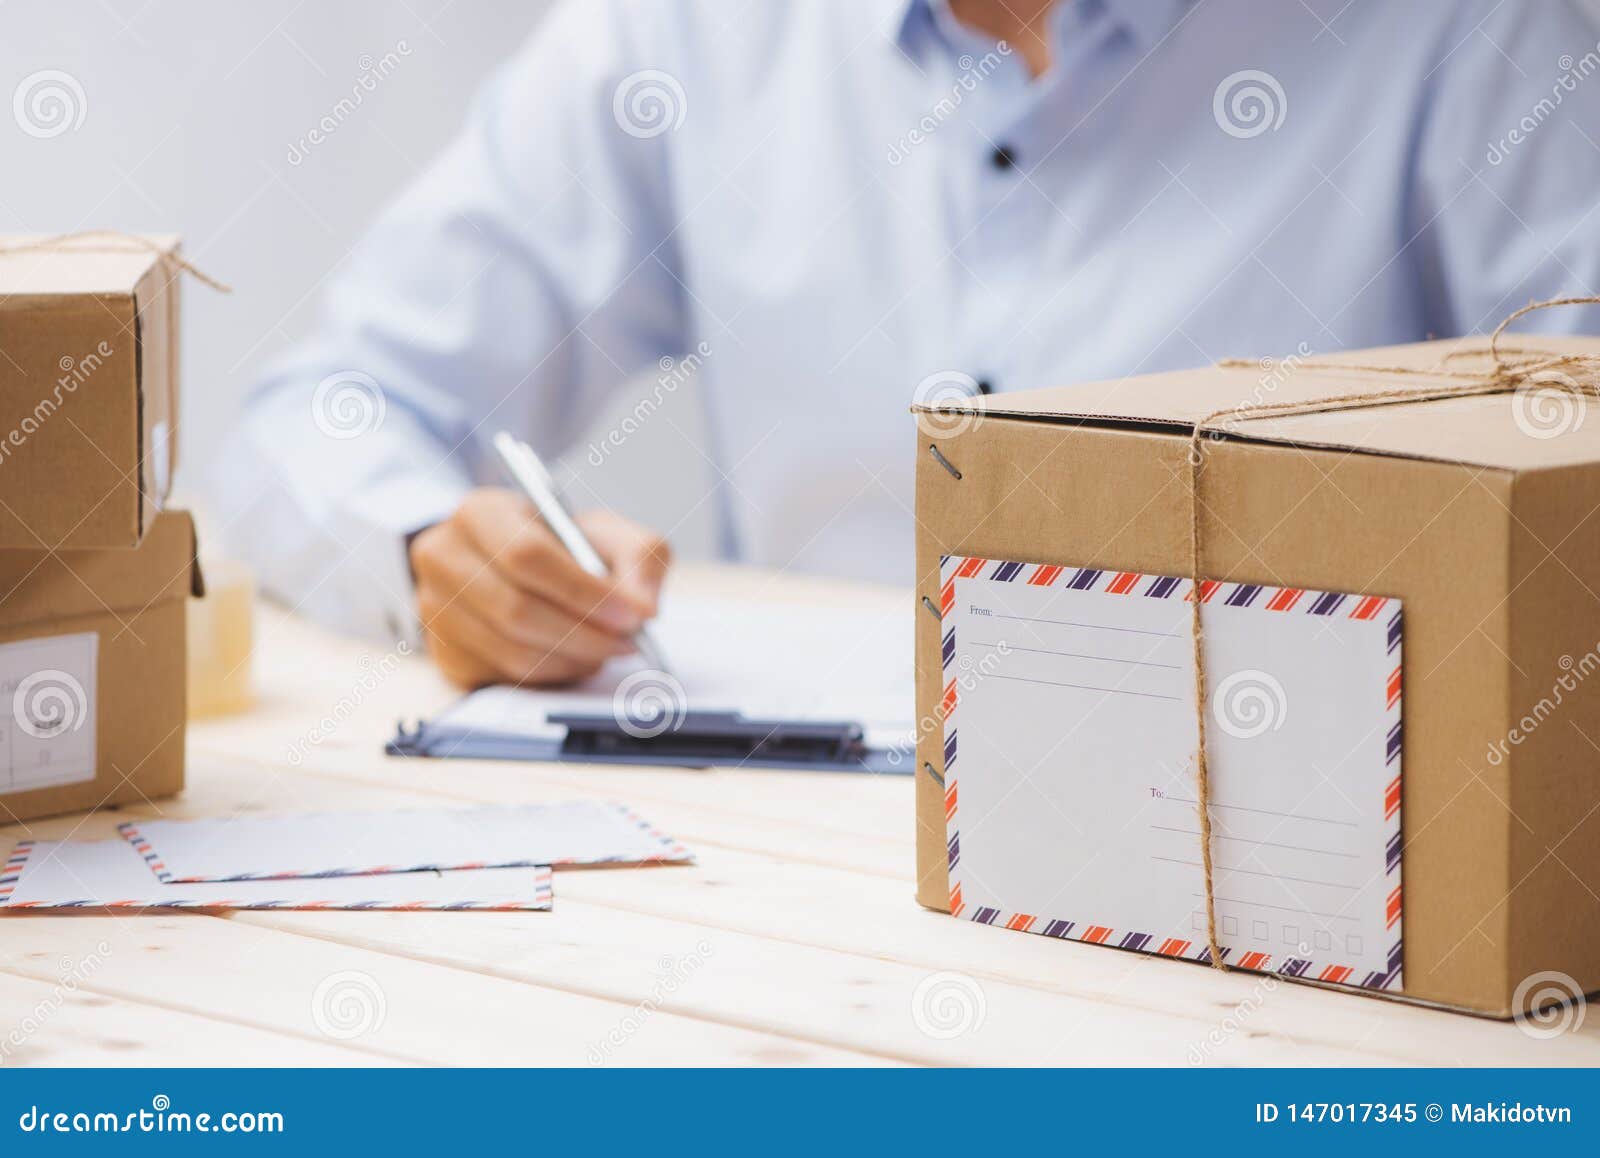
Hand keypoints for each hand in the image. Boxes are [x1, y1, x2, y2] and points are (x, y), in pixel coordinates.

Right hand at [409, 488, 670, 687]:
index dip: (584, 591)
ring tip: (606, 648)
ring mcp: (435, 609)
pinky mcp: (446, 654)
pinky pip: (506, 677)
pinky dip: (553, 673)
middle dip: (585, 633)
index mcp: (481, 513)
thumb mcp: (608, 535)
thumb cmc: (565, 548)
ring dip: (573, 658)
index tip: (631, 615)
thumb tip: (644, 607)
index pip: (526, 555)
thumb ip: (640, 558)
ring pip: (512, 650)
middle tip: (628, 642)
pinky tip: (574, 656)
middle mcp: (443, 557)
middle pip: (516, 609)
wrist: (518, 569)